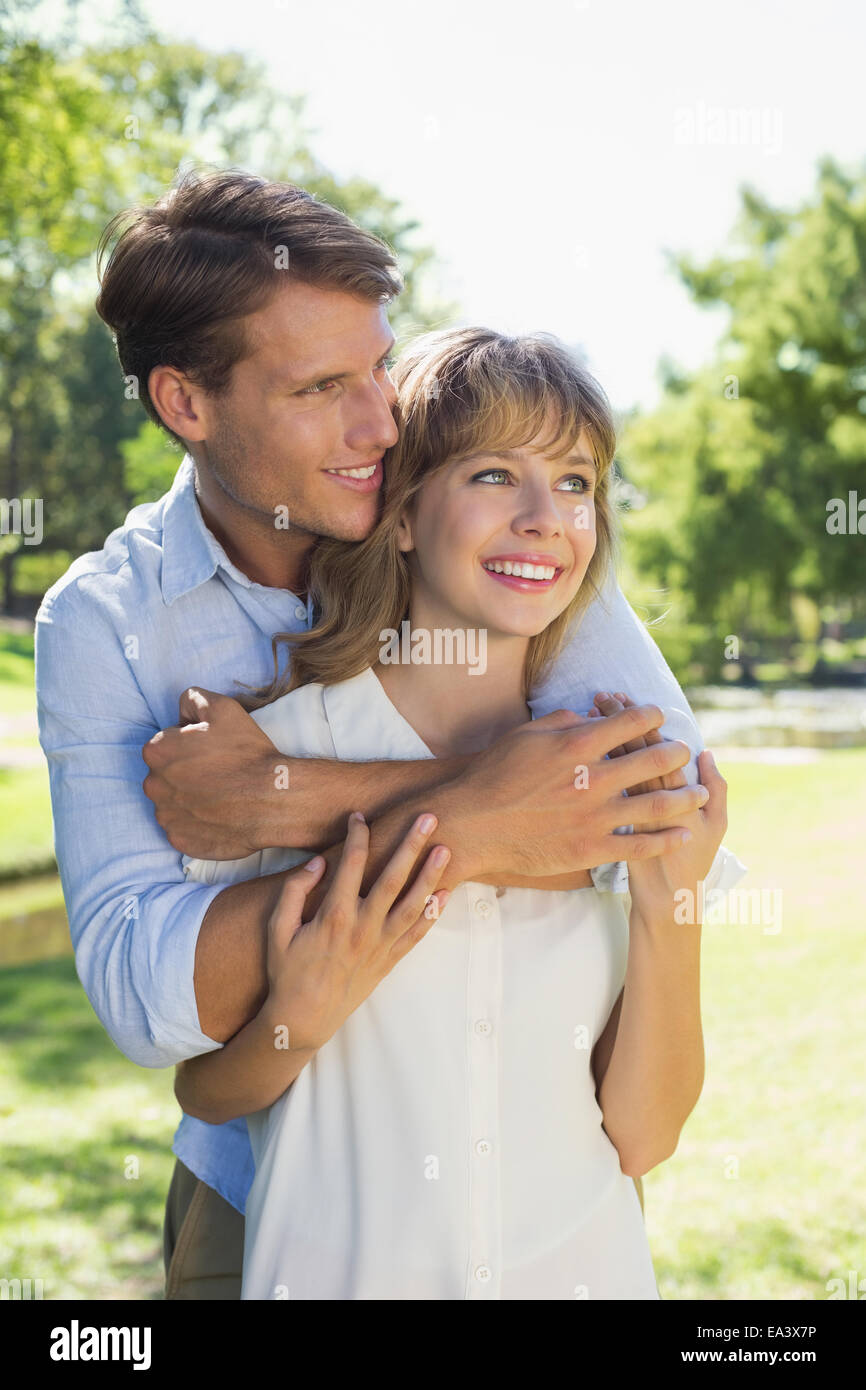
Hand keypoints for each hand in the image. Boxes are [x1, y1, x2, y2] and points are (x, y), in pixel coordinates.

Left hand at [142, 687, 282, 858]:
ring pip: (171, 802)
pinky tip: (218, 814)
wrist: (272, 799)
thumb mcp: (222, 707)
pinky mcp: (179, 840)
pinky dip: (196, 822)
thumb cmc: (247, 753)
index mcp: (157, 751)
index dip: (188, 744)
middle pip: (164, 774)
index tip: (211, 750)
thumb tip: (182, 712)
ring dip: (188, 797)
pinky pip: (182, 827)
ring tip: (219, 794)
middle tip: (217, 772)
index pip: (164, 744)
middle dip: (184, 771)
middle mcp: (153, 785)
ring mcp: (165, 816)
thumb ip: (192, 698)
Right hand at [263, 811, 450, 1053]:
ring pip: (413, 904)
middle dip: (411, 844)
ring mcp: (380, 945)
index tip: (360, 816)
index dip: (357, 835)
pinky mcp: (389, 960)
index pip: (352, 863)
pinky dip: (434, 913)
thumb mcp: (277, 930)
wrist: (303, 1019)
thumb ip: (294, 891)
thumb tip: (318, 862)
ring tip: (446, 849)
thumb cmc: (287, 972)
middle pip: (393, 877)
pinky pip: (417, 934)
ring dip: (431, 875)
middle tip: (429, 817)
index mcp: (334, 916)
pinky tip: (446, 893)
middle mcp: (363, 927)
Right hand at [446, 704, 710, 878]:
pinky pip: (639, 845)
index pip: (630, 723)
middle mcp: (593, 779)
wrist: (474, 825)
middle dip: (675, 753)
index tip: (659, 716)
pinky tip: (682, 834)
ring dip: (685, 798)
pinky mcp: (591, 849)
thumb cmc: (495, 775)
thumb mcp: (525, 735)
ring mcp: (595, 817)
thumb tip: (589, 715)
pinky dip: (666, 839)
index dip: (650, 716)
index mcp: (578, 744)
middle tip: (684, 751)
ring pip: (656, 806)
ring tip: (701, 794)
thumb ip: (563, 722)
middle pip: (652, 761)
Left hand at [589, 692, 726, 924]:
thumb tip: (707, 752)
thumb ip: (717, 788)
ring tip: (589, 712)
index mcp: (680, 796)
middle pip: (630, 752)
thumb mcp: (717, 826)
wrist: (667, 900)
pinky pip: (600, 795)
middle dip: (617, 721)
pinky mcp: (610, 831)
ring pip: (613, 770)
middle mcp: (651, 803)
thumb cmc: (695, 860)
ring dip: (602, 739)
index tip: (626, 697)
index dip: (641, 721)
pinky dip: (592, 770)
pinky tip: (582, 750)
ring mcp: (628, 818)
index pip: (656, 749)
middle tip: (603, 694)